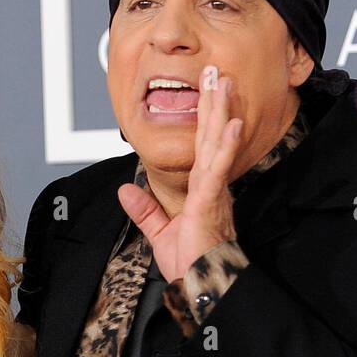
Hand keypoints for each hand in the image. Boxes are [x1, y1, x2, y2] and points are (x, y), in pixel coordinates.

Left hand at [117, 66, 242, 282]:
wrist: (199, 286)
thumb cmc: (190, 265)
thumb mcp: (160, 233)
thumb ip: (145, 210)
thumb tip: (125, 189)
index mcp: (203, 190)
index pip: (204, 146)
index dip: (206, 118)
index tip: (208, 91)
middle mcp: (211, 186)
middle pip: (211, 136)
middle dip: (213, 102)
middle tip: (215, 70)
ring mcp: (213, 192)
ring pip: (216, 144)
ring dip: (219, 111)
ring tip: (222, 82)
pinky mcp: (211, 202)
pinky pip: (218, 170)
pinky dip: (224, 146)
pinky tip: (231, 124)